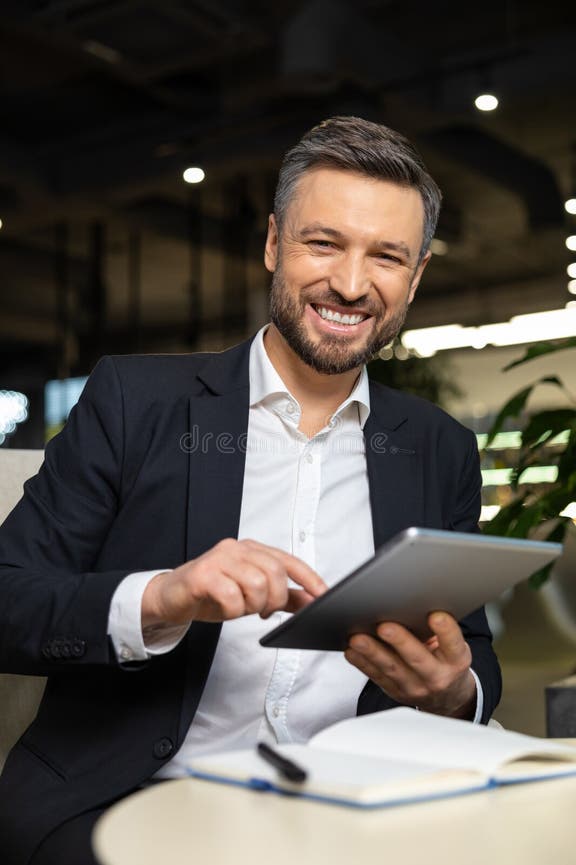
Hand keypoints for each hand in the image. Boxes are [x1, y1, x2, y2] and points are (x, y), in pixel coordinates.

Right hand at [141, 538, 326, 627]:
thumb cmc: (213, 593)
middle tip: (264, 611)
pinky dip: (232, 610)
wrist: (171, 597)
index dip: (309, 578)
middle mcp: (237, 548)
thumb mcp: (252, 595)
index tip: (323, 596)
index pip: (289, 561)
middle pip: (275, 573)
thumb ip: (283, 596)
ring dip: (253, 606)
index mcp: (252, 549)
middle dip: (275, 599)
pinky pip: (231, 595)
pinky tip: (225, 609)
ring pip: (256, 584)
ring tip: (242, 609)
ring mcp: (219, 559)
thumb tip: (311, 601)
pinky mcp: (202, 574)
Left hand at [344, 612, 475, 718]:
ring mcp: (415, 687)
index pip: (453, 644)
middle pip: (417, 658)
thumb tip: (415, 602)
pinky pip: (376, 676)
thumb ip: (440, 631)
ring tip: (358, 638)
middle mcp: (437, 676)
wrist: (447, 697)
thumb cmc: (447, 661)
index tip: (436, 615)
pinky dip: (362, 663)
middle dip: (400, 642)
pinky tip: (352, 651)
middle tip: (385, 627)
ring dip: (372, 652)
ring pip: (391, 668)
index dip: (446, 630)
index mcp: (456, 660)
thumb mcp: (454, 647)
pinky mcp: (395, 691)